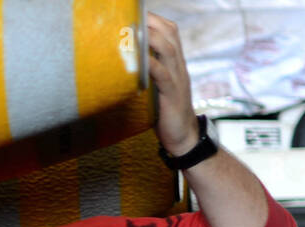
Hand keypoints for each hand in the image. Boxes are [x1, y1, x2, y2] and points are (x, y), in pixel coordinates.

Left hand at [146, 12, 197, 154]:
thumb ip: (146, 72)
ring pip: (169, 51)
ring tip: (136, 30)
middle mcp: (178, 66)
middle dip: (153, 22)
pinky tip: (142, 61)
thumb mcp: (155, 86)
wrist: (182, 135)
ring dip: (152, 39)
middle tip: (133, 15)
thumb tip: (122, 63)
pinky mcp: (172, 95)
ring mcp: (177, 79)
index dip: (155, 20)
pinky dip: (153, 66)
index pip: (170, 31)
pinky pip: (164, 76)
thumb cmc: (164, 110)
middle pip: (170, 35)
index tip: (135, 13)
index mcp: (174, 62)